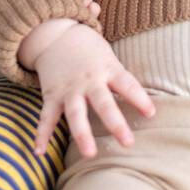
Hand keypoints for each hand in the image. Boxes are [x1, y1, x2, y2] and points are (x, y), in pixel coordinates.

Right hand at [27, 21, 155, 158]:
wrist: (57, 35)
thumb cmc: (91, 52)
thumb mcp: (110, 59)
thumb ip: (122, 81)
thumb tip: (147, 103)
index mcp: (108, 69)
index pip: (128, 85)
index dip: (140, 99)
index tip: (151, 113)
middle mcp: (89, 80)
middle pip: (104, 103)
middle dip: (115, 123)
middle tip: (128, 143)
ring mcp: (69, 89)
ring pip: (76, 114)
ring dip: (82, 134)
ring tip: (90, 154)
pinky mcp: (51, 95)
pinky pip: (46, 117)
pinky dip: (41, 134)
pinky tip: (38, 152)